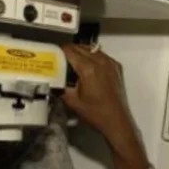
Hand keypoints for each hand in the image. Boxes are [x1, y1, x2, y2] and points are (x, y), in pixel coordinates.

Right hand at [61, 44, 149, 168]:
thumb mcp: (71, 101)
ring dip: (81, 52)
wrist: (117, 121)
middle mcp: (101, 61)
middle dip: (69, 51)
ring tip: (72, 62)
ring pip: (91, 49)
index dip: (59, 51)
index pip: (70, 50)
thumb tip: (51, 79)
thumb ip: (60, 86)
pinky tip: (87, 67)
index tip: (52, 55)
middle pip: (80, 47)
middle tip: (59, 59)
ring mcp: (110, 63)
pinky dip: (92, 57)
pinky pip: (101, 55)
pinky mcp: (116, 67)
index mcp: (89, 68)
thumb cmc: (95, 113)